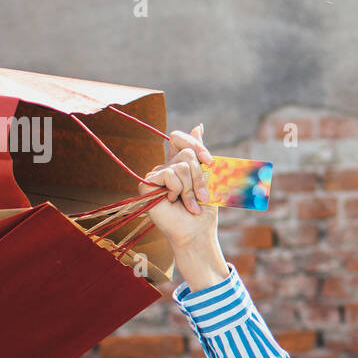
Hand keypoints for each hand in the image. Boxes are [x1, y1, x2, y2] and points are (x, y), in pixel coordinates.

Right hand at [142, 124, 216, 249]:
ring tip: (190, 204)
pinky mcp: (147, 185)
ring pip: (181, 165)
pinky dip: (178, 190)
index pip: (180, 138)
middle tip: (202, 195)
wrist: (197, 231)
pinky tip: (174, 202)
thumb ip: (200, 154)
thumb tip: (198, 125)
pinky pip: (169, 174)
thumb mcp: (207, 178)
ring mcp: (155, 176)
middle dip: (200, 176)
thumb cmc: (203, 210)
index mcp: (178, 164)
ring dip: (191, 188)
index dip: (196, 145)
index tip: (210, 162)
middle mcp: (165, 167)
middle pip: (186, 153)